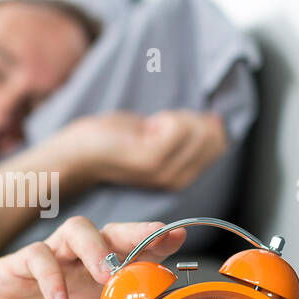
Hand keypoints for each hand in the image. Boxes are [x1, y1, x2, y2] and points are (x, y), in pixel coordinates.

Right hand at [0, 216, 184, 298]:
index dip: (156, 245)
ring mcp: (50, 260)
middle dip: (138, 232)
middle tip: (159, 239)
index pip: (133, 255)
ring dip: (97, 249)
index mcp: (98, 281)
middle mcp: (78, 263)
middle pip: (112, 232)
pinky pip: (37, 258)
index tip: (180, 241)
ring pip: (77, 231)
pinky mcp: (18, 265)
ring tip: (107, 277)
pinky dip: (52, 279)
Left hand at [52, 110, 227, 190]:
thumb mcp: (159, 135)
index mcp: (183, 175)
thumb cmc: (115, 139)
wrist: (79, 152)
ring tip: (148, 130)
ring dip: (173, 118)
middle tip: (155, 126)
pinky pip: (177, 127)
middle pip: (211, 134)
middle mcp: (179, 179)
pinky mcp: (151, 160)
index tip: (167, 124)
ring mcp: (165, 172)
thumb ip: (188, 133)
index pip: (219, 142)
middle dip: (188, 118)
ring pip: (195, 130)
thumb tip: (218, 122)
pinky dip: (163, 119)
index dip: (199, 122)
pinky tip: (144, 130)